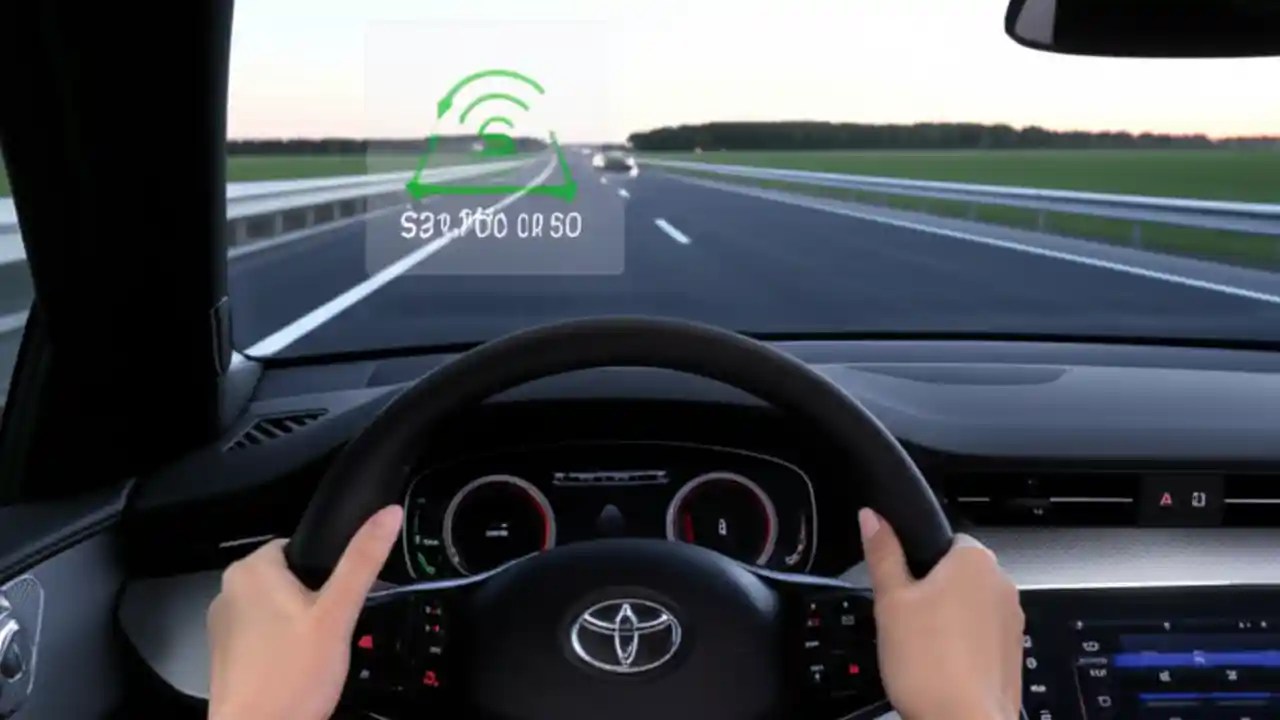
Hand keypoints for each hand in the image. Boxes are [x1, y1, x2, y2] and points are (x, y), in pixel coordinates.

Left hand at [207, 505, 403, 719]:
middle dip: (313, 601)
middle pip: (289, 578)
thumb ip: (363, 560)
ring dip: (297, 624)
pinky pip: (261, 634)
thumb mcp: (338, 613)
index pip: (299, 547)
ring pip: (275, 607)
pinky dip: (279, 646)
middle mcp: (228, 589)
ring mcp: (221, 623)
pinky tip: (294, 669)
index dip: (326, 572)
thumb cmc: (295, 673)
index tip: (338, 601)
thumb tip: (388, 513)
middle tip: (329, 632)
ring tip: (313, 654)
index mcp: (251, 568)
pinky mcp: (222, 653)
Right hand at [859, 508, 1023, 719]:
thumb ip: (882, 553)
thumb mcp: (890, 600)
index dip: (916, 561)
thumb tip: (872, 516)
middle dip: (931, 592)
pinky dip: (962, 645)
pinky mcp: (1012, 651)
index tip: (900, 585)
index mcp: (974, 559)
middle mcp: (1002, 583)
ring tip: (922, 647)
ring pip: (968, 606)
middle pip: (956, 574)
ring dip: (947, 619)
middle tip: (905, 619)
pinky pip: (981, 636)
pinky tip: (941, 665)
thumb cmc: (928, 663)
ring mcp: (1012, 620)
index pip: (944, 539)